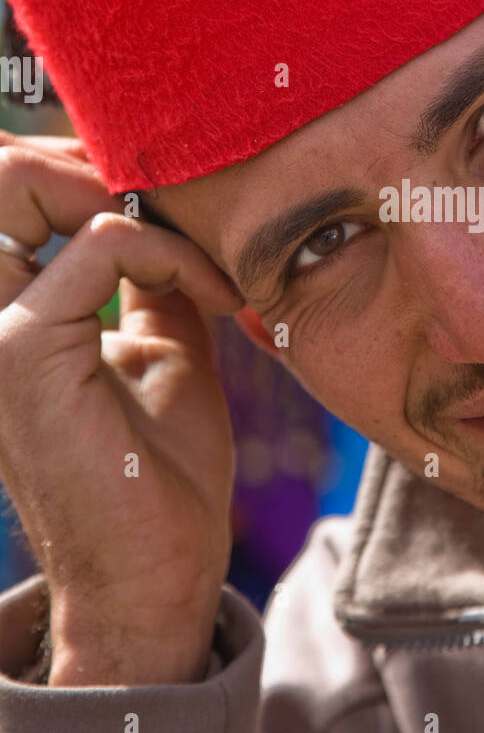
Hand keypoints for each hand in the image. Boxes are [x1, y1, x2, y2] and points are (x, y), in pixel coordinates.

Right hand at [0, 134, 243, 684]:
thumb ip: (156, 283)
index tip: (176, 197)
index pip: (15, 189)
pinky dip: (170, 252)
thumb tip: (176, 219)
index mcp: (14, 314)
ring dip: (117, 188)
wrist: (159, 575)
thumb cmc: (162, 477)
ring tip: (188, 234)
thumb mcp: (167, 352)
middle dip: (91, 156)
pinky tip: (214, 292)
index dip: (89, 164)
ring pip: (17, 181)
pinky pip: (100, 244)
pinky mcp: (21, 350)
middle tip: (175, 195)